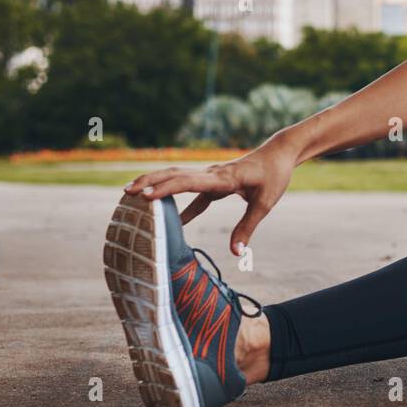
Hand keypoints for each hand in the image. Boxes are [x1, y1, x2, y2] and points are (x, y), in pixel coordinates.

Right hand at [122, 137, 298, 256]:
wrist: (280, 153)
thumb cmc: (274, 176)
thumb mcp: (265, 203)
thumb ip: (247, 227)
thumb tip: (236, 253)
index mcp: (222, 178)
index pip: (188, 182)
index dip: (165, 189)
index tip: (144, 197)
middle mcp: (212, 173)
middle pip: (175, 175)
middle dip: (150, 182)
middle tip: (126, 192)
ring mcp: (211, 175)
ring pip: (178, 177)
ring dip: (156, 184)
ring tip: (132, 194)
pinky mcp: (215, 180)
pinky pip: (190, 189)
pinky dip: (177, 199)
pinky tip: (170, 217)